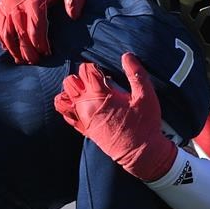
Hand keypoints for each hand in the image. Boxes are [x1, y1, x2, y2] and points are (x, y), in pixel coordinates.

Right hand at [0, 0, 85, 63]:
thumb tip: (73, 15)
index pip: (35, 26)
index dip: (40, 42)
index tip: (47, 52)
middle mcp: (15, 1)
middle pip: (18, 32)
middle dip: (27, 50)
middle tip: (36, 60)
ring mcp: (3, 4)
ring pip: (4, 31)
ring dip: (12, 48)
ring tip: (22, 59)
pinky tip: (6, 45)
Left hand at [54, 53, 180, 182]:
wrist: (140, 153)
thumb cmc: (145, 124)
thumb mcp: (146, 96)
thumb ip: (136, 74)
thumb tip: (127, 55)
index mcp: (100, 95)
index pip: (85, 71)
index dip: (94, 67)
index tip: (104, 72)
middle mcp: (86, 106)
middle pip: (70, 82)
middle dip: (81, 78)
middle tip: (96, 82)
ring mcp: (82, 119)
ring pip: (63, 99)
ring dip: (72, 92)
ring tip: (86, 93)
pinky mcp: (84, 130)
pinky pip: (66, 116)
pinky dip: (70, 108)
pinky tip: (82, 106)